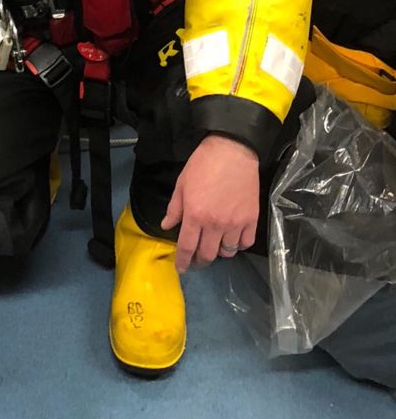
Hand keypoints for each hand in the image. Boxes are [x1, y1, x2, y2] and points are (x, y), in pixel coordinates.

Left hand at [160, 134, 259, 272]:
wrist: (232, 151)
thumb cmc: (203, 164)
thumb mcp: (182, 183)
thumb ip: (174, 208)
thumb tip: (166, 226)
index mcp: (195, 215)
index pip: (187, 247)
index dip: (183, 261)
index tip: (181, 268)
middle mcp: (215, 224)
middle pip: (208, 254)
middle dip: (200, 261)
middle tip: (196, 259)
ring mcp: (235, 223)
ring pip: (227, 252)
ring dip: (219, 252)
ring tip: (214, 246)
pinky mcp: (251, 219)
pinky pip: (245, 243)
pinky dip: (238, 245)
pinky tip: (233, 239)